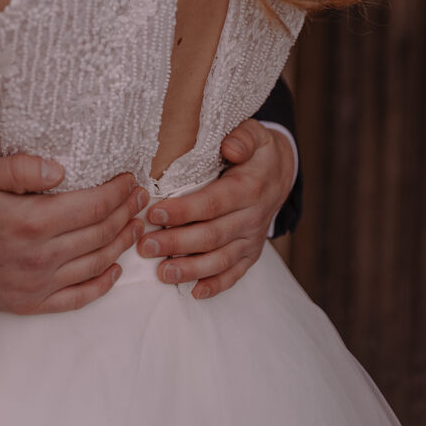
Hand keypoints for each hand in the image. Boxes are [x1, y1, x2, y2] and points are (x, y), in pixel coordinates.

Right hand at [0, 155, 147, 313]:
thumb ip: (19, 169)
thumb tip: (60, 169)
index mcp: (31, 221)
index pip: (93, 205)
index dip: (118, 192)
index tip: (130, 179)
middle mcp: (40, 257)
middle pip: (100, 232)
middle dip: (127, 212)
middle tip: (141, 198)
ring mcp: (36, 284)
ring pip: (96, 263)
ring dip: (121, 243)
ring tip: (136, 225)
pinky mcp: (29, 303)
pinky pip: (77, 297)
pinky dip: (102, 284)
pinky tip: (114, 270)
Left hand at [136, 119, 295, 299]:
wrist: (279, 171)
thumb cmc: (255, 150)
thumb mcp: (253, 133)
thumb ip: (241, 137)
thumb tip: (230, 147)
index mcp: (249, 188)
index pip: (213, 203)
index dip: (184, 210)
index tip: (154, 213)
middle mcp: (252, 217)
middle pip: (212, 235)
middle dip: (177, 243)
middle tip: (145, 247)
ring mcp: (252, 238)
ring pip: (221, 259)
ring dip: (191, 269)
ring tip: (162, 273)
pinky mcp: (251, 252)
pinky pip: (236, 273)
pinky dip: (216, 285)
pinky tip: (195, 292)